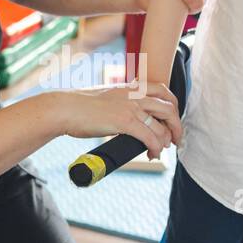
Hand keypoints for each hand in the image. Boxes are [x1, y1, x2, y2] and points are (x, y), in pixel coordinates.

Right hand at [60, 81, 182, 159]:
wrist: (66, 108)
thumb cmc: (81, 107)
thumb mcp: (107, 98)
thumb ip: (121, 103)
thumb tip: (128, 120)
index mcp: (131, 87)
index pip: (163, 91)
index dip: (173, 107)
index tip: (172, 121)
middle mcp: (135, 95)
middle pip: (169, 108)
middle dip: (176, 126)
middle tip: (176, 140)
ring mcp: (131, 107)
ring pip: (162, 125)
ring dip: (166, 140)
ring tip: (161, 150)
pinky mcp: (125, 122)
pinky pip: (150, 137)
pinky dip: (155, 147)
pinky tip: (152, 154)